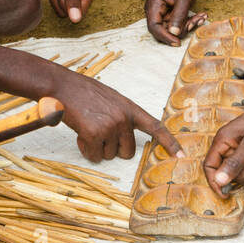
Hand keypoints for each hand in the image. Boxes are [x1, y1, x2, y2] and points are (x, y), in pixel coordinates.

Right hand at [53, 71, 182, 162]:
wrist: (63, 86)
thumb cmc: (84, 93)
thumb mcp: (111, 100)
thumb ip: (122, 117)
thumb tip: (124, 142)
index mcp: (130, 108)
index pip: (155, 127)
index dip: (169, 143)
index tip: (181, 156)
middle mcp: (124, 118)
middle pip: (128, 152)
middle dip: (113, 149)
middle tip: (99, 132)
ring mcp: (110, 126)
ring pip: (109, 155)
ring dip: (97, 147)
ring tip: (87, 127)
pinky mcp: (95, 134)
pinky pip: (94, 155)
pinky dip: (86, 149)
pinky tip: (80, 134)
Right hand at [144, 0, 206, 45]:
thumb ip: (178, 16)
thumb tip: (173, 33)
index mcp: (154, 4)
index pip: (154, 27)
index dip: (165, 37)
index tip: (177, 42)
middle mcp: (154, 9)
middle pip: (163, 29)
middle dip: (181, 29)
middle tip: (196, 21)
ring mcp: (161, 11)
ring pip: (172, 27)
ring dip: (187, 25)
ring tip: (201, 16)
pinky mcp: (169, 12)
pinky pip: (176, 22)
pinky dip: (188, 21)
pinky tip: (200, 16)